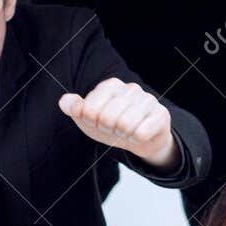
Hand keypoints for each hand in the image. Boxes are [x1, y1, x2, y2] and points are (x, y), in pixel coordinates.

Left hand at [58, 79, 174, 165]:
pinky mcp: (161, 114)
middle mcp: (130, 88)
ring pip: (125, 125)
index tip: (99, 123)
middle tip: (115, 129)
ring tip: (127, 132)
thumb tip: (64, 102)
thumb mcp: (89, 120)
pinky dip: (136, 140)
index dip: (92, 123)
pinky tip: (139, 135)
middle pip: (107, 118)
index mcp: (111, 86)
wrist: (140, 140)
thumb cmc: (112, 127)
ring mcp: (147, 100)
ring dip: (123, 136)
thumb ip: (75, 109)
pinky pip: (141, 133)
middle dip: (108, 130)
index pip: (90, 109)